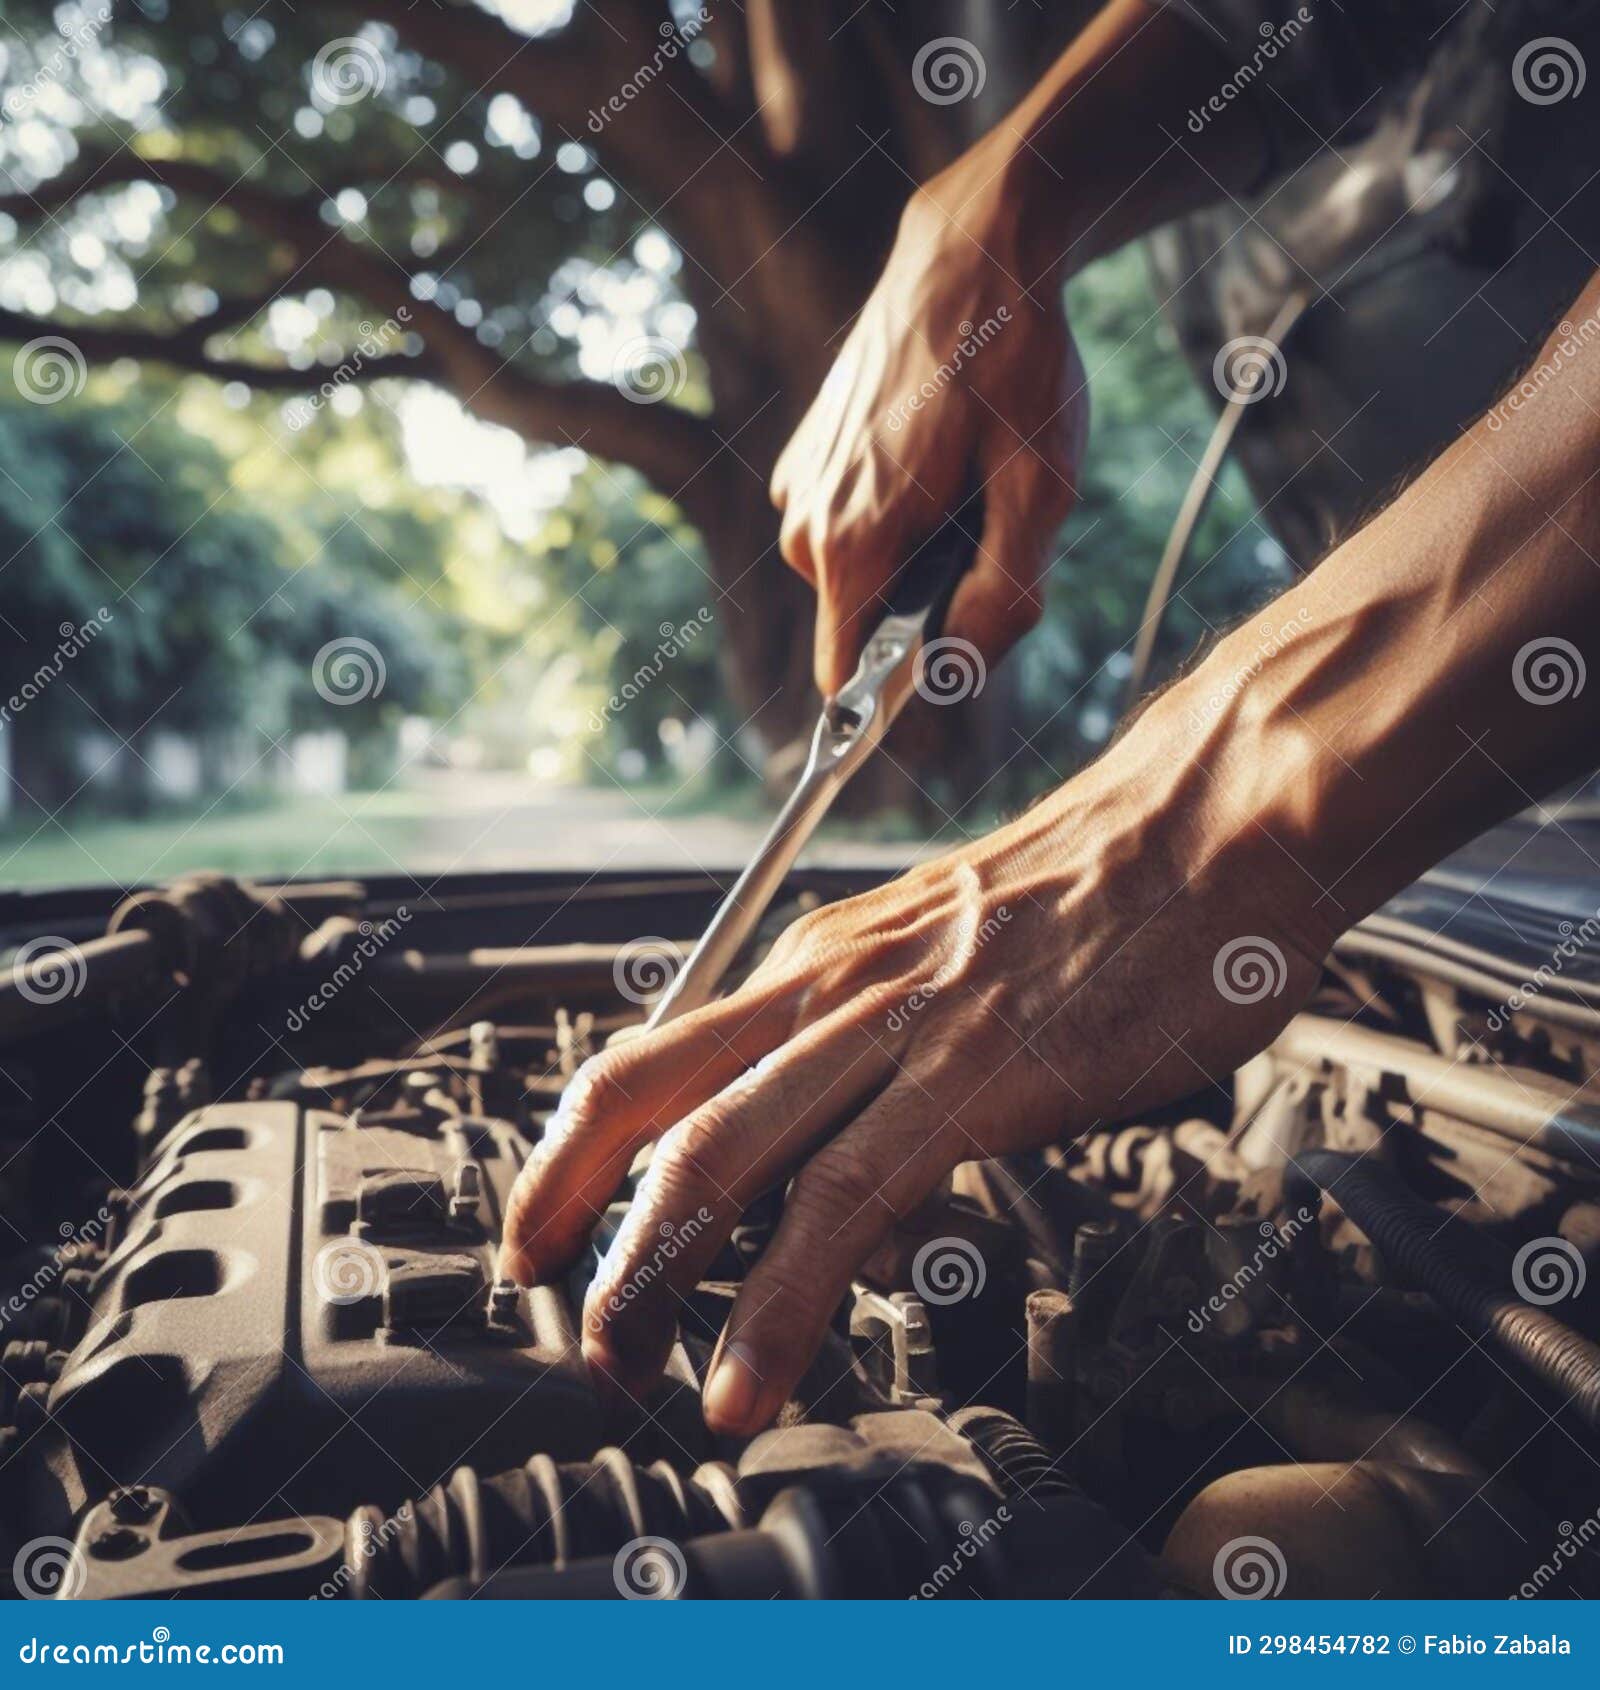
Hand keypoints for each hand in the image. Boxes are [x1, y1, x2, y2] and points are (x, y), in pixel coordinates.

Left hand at [499, 685, 1329, 1435]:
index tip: (551, 1224)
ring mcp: (896, 1027)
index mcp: (820, 958)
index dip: (579, 1151)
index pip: (655, 1056)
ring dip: (652, 1273)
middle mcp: (829, 983)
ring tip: (623, 1364)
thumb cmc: (1101, 889)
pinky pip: (845, 1200)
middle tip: (558, 1311)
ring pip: (722, 1155)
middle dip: (574, 1214)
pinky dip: (780, 1301)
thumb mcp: (952, 954)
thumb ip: (883, 1037)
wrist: (1208, 821)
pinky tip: (752, 1376)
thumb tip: (847, 1135)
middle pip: (648, 1100)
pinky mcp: (975, 1077)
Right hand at [771, 156, 1085, 694]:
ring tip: (965, 472)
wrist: (971, 247)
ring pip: (861, 574)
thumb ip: (1004, 596)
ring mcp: (799, 486)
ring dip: (915, 552)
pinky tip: (937, 447)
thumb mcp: (1042, 488)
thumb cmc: (1013, 362)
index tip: (934, 684)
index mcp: (853, 545)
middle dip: (928, 602)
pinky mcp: (805, 456)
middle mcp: (806, 524)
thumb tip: (957, 673)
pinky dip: (896, 511)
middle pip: (867, 624)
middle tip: (989, 521)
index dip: (891, 700)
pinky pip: (851, 524)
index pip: (844, 681)